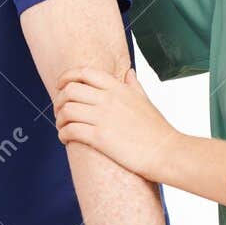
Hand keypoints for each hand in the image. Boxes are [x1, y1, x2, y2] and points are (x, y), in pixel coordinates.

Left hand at [54, 66, 181, 179]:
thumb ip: (133, 86)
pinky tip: (66, 139)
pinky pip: (70, 130)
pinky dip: (63, 134)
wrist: (167, 152)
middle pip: (69, 90)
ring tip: (62, 127)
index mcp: (119, 88)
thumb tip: (128, 72)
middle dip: (59, 101)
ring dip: (59, 119)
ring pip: (66, 110)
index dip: (67, 77)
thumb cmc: (157, 129)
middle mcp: (108, 99)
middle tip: (60, 112)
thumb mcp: (145, 101)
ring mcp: (103, 118)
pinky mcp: (100, 137)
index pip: (84, 72)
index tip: (60, 86)